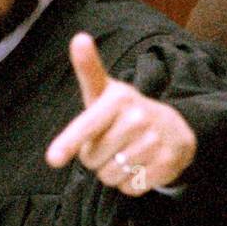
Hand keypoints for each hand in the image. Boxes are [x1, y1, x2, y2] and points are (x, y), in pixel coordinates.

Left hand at [45, 32, 195, 195]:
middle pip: (92, 160)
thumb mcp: (105, 91)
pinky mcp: (169, 163)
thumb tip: (79, 37)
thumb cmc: (125, 111)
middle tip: (112, 143)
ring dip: (112, 172)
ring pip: (110, 176)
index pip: (86, 126)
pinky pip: (131, 188)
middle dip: (96, 158)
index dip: (69, 143)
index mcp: (118, 99)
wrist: (174, 128)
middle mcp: (139, 118)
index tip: (52, 159)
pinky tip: (141, 166)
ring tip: (126, 153)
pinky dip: (130, 184)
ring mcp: (156, 141)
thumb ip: (88, 69)